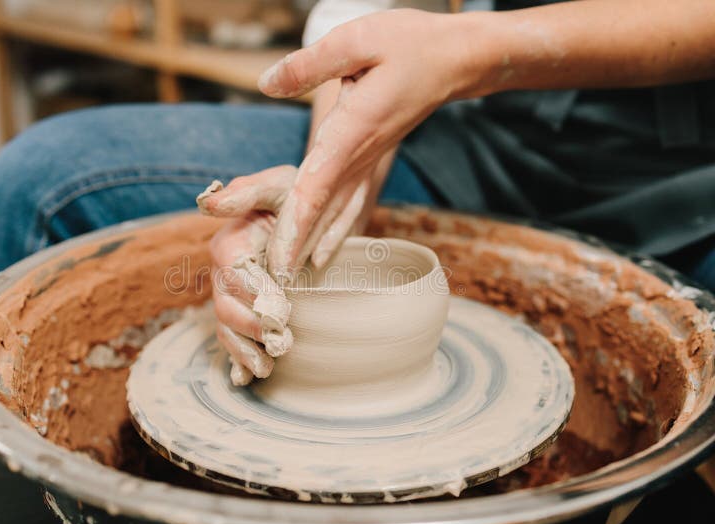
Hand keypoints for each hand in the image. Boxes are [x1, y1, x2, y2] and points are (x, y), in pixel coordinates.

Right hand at [196, 166, 296, 384]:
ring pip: (227, 327)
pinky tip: (246, 378)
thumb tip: (206, 203)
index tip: (281, 308)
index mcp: (230, 241)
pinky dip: (238, 359)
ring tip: (266, 367)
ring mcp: (232, 294)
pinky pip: (233, 338)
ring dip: (244, 349)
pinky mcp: (245, 309)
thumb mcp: (278, 185)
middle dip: (251, 326)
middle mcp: (225, 271)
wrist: (311, 212)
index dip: (253, 291)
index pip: (232, 271)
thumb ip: (246, 193)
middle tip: (281, 341)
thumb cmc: (296, 195)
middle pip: (226, 304)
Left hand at [255, 9, 484, 282]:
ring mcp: (367, 162)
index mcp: (354, 130)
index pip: (318, 185)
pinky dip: (333, 232)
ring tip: (291, 276)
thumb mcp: (358, 41)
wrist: (456, 60)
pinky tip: (322, 252)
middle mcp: (360, 156)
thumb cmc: (412, 45)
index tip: (280, 260)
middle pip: (323, 210)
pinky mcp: (371, 160)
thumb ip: (311, 65)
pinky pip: (350, 205)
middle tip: (273, 283)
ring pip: (337, 214)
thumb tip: (267, 83)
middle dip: (296, 247)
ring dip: (312, 246)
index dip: (296, 224)